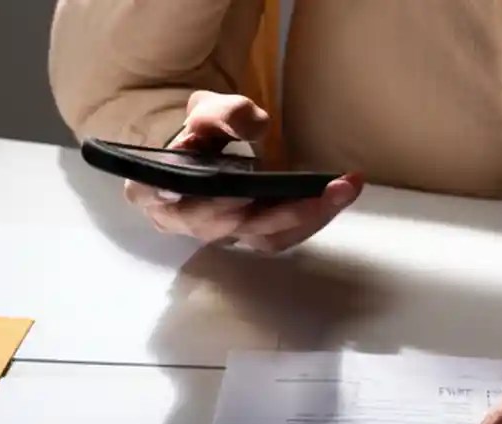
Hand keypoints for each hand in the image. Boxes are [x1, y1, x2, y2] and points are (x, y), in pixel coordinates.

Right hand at [124, 90, 362, 252]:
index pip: (164, 200)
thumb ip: (222, 114)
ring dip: (310, 215)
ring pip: (265, 236)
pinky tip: (342, 193)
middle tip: (328, 187)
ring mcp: (222, 234)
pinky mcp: (249, 236)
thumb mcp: (205, 110)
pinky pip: (283, 235)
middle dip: (285, 208)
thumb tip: (254, 127)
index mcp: (155, 190)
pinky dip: (314, 217)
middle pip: (233, 225)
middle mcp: (187, 222)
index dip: (186, 202)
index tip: (211, 195)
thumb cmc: (199, 133)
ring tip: (345, 188)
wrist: (207, 153)